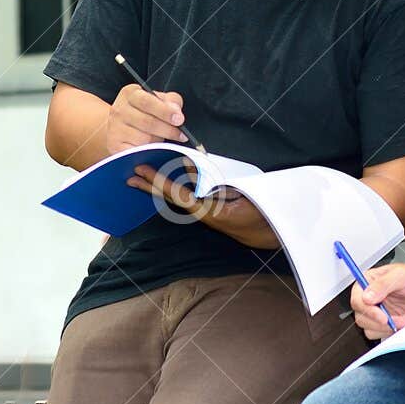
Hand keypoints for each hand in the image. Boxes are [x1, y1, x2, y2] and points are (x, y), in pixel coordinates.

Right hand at [105, 83, 190, 153]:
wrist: (119, 127)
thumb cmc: (144, 112)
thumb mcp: (158, 101)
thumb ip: (171, 101)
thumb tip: (176, 111)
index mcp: (130, 94)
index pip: (148, 102)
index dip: (165, 111)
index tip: (179, 119)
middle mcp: (119, 109)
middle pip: (147, 122)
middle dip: (168, 130)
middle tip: (180, 135)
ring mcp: (115, 128)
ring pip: (143, 138)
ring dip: (158, 141)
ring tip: (162, 140)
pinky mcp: (115, 145)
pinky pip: (136, 151)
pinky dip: (148, 153)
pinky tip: (153, 150)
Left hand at [127, 164, 273, 246]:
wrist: (273, 234)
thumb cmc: (261, 215)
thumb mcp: (242, 197)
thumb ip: (218, 184)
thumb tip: (193, 170)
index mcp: (208, 211)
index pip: (177, 194)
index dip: (159, 182)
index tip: (142, 172)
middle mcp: (203, 213)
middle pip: (171, 198)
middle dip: (151, 186)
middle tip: (130, 176)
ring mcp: (206, 212)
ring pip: (177, 197)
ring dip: (160, 187)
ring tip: (142, 177)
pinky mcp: (211, 209)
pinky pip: (189, 196)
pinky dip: (176, 187)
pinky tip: (168, 180)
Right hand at [351, 261, 404, 340]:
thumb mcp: (402, 274)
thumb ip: (383, 284)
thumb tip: (366, 297)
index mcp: (368, 282)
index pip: (357, 300)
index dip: (368, 311)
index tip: (383, 317)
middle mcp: (370, 298)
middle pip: (362, 318)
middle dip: (383, 322)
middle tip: (400, 318)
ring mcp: (378, 312)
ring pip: (371, 329)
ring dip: (391, 327)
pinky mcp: (386, 324)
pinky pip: (383, 334)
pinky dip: (397, 331)